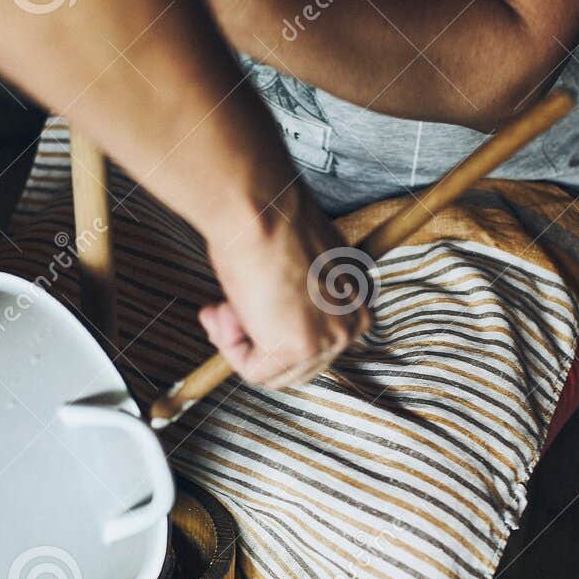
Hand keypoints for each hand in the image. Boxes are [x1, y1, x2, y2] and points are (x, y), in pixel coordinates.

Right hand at [200, 185, 372, 388]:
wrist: (260, 206)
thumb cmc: (269, 220)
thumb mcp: (294, 263)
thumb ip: (293, 295)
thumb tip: (265, 313)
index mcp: (357, 297)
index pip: (316, 336)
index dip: (269, 327)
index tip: (243, 304)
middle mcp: (352, 321)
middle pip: (298, 361)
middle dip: (253, 338)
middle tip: (222, 308)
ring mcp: (329, 339)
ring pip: (276, 370)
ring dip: (238, 341)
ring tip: (221, 306)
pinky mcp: (300, 348)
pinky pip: (255, 372)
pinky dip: (229, 347)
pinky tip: (223, 312)